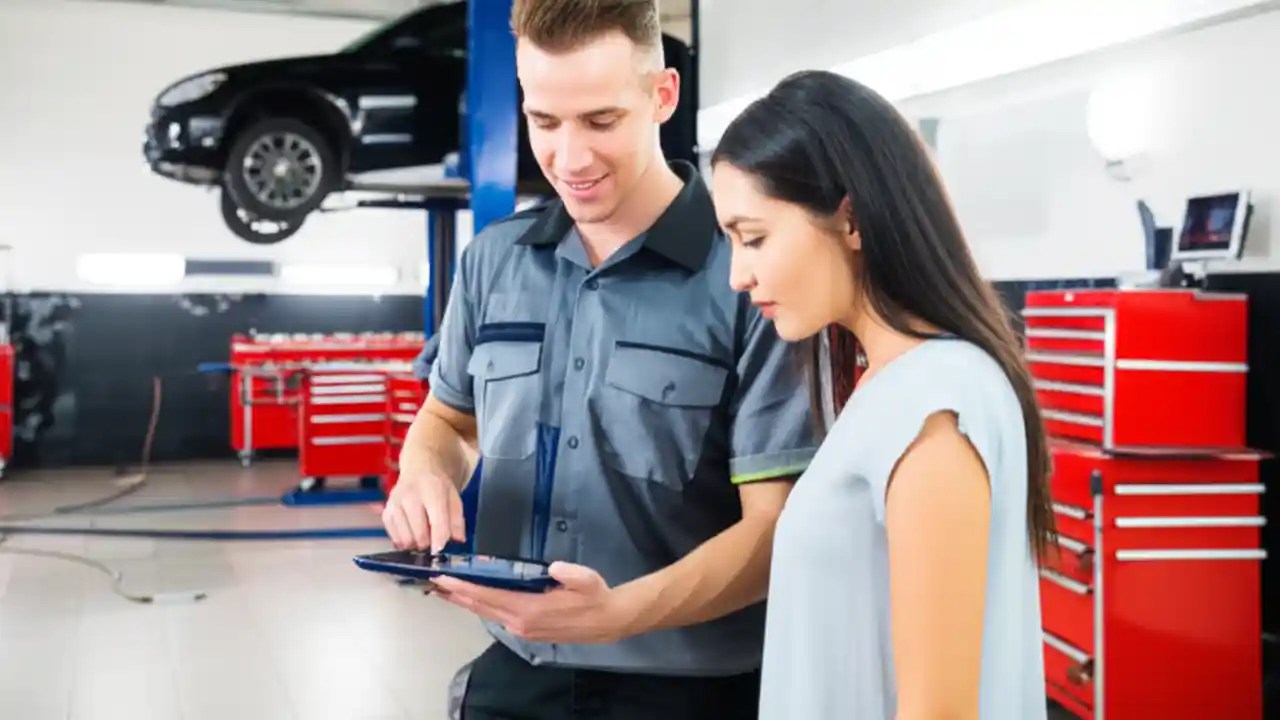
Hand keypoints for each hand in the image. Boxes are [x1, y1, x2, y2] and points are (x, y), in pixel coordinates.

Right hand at [381, 468, 464, 552]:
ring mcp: (395, 504)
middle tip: (433, 539)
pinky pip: (394, 538)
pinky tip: (411, 532)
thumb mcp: (454, 498)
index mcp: (433, 489)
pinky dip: (403, 541)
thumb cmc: (438, 486)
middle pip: (419, 534)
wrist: (419, 468)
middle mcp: (411, 495)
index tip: (440, 550)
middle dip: (428, 543)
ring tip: (422, 534)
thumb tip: (458, 540)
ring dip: (415, 543)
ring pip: (405, 539)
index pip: (437, 520)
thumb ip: (457, 520)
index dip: (439, 540)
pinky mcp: (386, 512)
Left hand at [432, 562, 637, 644]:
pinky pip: (495, 616)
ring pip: (485, 613)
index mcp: (530, 609)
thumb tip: (553, 567)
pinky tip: (473, 599)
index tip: (445, 578)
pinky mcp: (526, 630)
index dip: (465, 587)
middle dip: (456, 594)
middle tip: (434, 580)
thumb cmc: (595, 597)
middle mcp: (520, 622)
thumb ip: (569, 573)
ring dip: (465, 601)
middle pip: (480, 606)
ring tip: (445, 589)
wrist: (606, 621)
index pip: (489, 596)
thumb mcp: (586, 579)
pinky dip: (480, 606)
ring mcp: (521, 628)